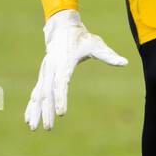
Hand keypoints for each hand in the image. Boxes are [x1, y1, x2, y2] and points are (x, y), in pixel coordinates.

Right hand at [25, 9, 127, 130]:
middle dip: (47, 111)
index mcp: (64, 63)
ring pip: (39, 94)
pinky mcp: (43, 75)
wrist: (63, 28)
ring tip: (33, 127)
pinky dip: (32, 106)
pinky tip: (29, 119)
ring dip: (36, 111)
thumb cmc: (82, 38)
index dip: (61, 99)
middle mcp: (52, 68)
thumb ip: (109, 55)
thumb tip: (125, 62)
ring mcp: (46, 72)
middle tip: (49, 127)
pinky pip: (36, 92)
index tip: (61, 113)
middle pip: (47, 93)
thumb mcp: (96, 45)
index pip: (61, 84)